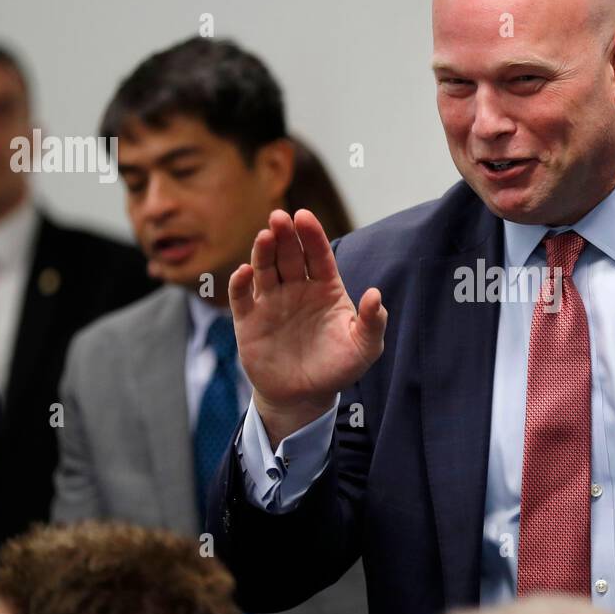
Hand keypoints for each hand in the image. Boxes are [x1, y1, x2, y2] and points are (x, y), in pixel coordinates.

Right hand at [229, 209, 386, 442]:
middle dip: (285, 235)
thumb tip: (375, 295)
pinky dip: (239, 283)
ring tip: (265, 235)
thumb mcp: (364, 348)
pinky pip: (241, 297)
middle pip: (289, 255)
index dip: (311, 236)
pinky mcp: (249, 320)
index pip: (318, 255)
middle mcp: (297, 288)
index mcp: (325, 288)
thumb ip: (372, 322)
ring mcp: (271, 301)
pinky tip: (244, 272)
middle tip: (279, 217)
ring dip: (263, 251)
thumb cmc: (338, 368)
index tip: (304, 217)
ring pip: (265, 269)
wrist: (305, 397)